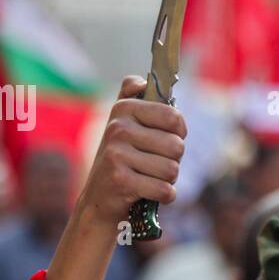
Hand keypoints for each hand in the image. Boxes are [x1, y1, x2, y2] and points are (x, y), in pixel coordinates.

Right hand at [74, 75, 186, 227]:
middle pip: (176, 146)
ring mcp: (117, 154)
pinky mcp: (120, 180)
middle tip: (155, 163)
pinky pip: (164, 190)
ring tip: (150, 177)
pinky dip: (164, 195)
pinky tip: (149, 193)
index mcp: (123, 108)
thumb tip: (142, 81)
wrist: (98, 198)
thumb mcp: (124, 125)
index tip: (167, 137)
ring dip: (168, 179)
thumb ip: (134, 98)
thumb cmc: (122, 159)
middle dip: (173, 160)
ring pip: (172, 170)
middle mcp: (118, 128)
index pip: (174, 117)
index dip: (179, 132)